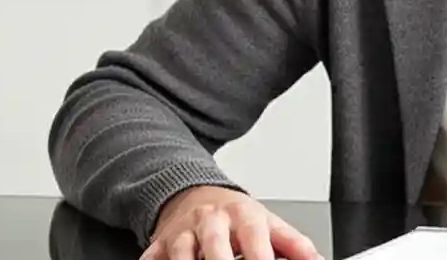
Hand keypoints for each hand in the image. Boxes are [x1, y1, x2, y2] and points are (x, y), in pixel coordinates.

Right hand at [140, 185, 320, 259]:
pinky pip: (152, 258)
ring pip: (182, 255)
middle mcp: (211, 222)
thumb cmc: (235, 215)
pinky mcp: (158, 245)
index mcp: (243, 216)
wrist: (194, 194)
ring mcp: (182, 233)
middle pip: (216, 250)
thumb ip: (294, 244)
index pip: (255, 243)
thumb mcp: (268, 222)